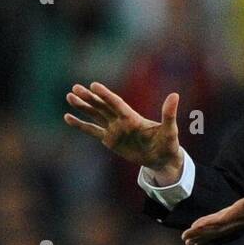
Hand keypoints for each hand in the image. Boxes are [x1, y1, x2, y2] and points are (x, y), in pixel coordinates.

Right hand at [64, 82, 181, 178]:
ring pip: (95, 115)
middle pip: (102, 106)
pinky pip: (92, 131)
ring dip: (83, 107)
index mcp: (132, 117)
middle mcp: (121, 121)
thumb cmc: (168, 143)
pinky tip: (68, 118)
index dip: (105, 95)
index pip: (116, 103)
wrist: (162, 158)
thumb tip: (174, 95)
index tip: (94, 86)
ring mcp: (114, 130)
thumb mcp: (170, 129)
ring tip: (69, 97)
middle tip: (75, 88)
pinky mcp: (110, 140)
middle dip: (89, 98)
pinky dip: (81, 125)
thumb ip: (168, 113)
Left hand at [182, 174, 243, 244]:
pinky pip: (225, 229)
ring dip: (204, 236)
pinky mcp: (243, 219)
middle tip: (184, 238)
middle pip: (219, 228)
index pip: (225, 217)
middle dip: (201, 232)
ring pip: (220, 231)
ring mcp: (243, 220)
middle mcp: (243, 217)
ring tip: (188, 241)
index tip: (195, 226)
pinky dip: (213, 234)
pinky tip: (203, 238)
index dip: (210, 221)